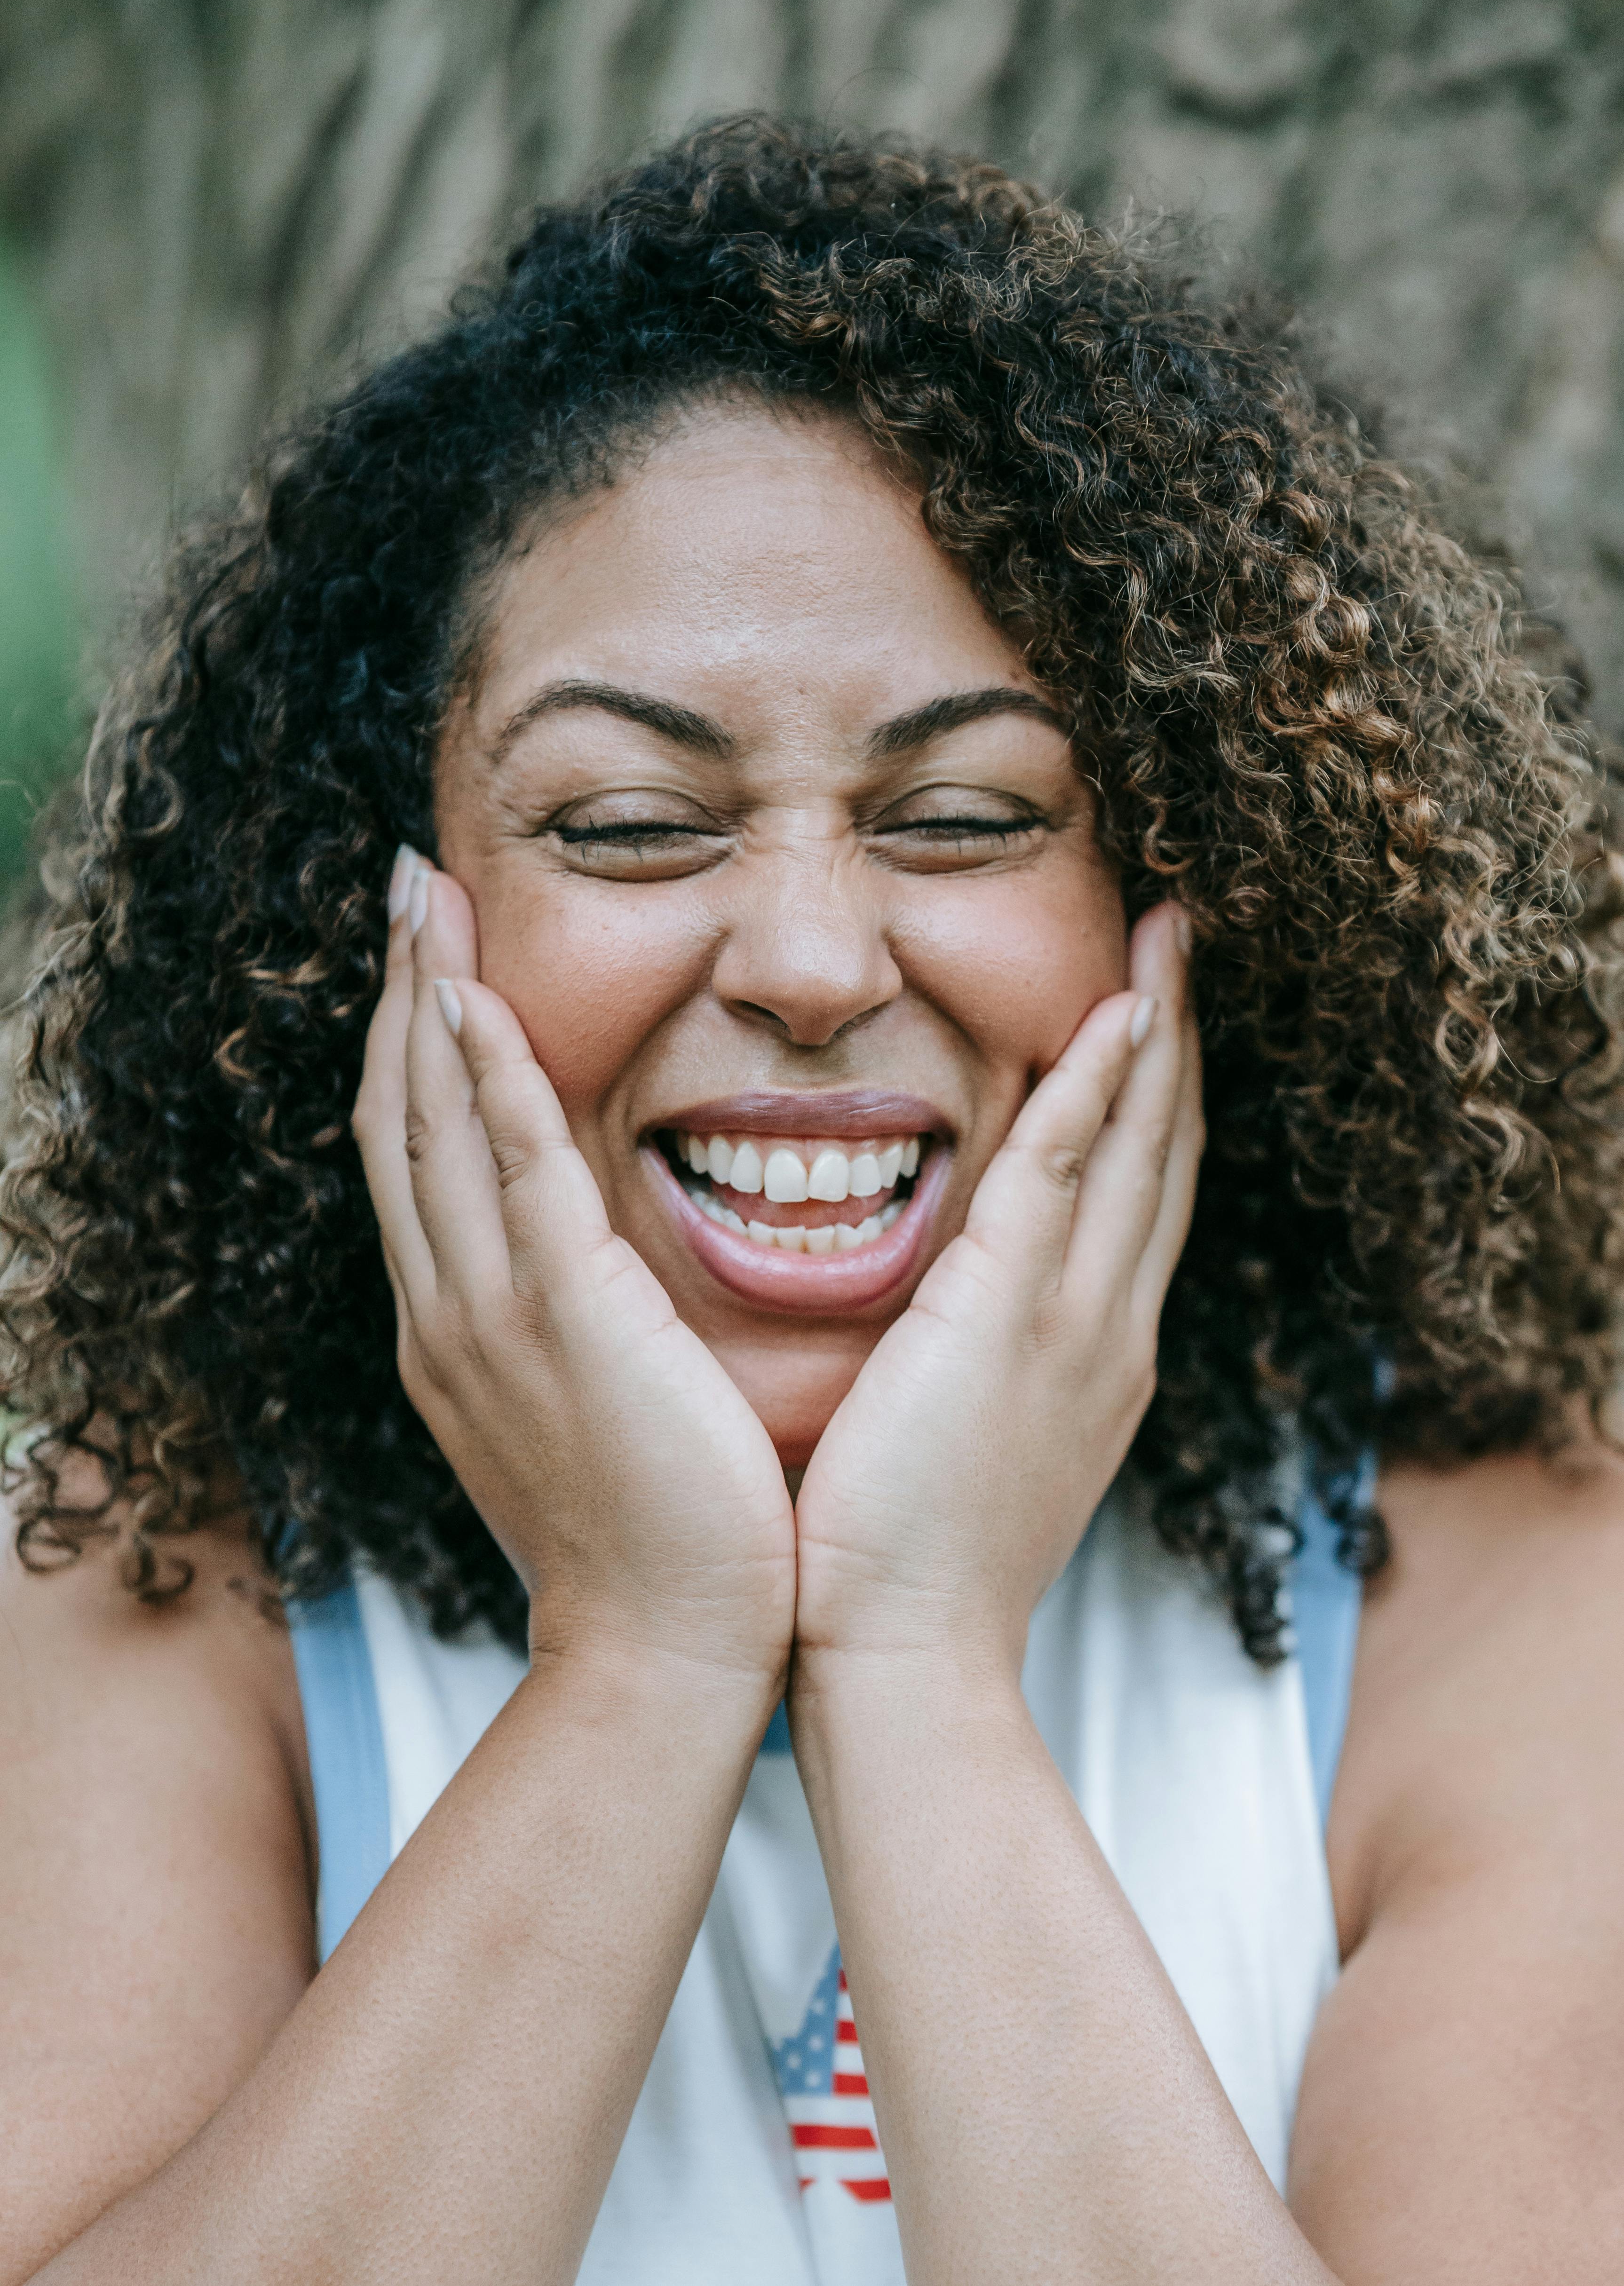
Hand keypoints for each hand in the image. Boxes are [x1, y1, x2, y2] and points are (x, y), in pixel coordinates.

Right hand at [352, 854, 796, 1687]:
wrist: (667, 1650)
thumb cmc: (658, 1536)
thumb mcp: (591, 1413)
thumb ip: (578, 1330)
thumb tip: (597, 1272)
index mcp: (461, 1333)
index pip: (418, 1161)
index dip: (409, 1052)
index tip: (422, 961)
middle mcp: (452, 1312)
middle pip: (400, 1120)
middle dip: (397, 997)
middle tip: (405, 890)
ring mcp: (491, 1315)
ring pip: (433, 1124)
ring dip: (426, 1002)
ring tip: (426, 901)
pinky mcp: (563, 1317)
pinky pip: (510, 1170)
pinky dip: (484, 1078)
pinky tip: (475, 999)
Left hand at [791, 903, 1201, 1681]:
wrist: (906, 1664)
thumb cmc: (906, 1568)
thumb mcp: (967, 1448)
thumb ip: (978, 1373)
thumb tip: (951, 1330)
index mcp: (1091, 1360)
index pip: (1136, 1203)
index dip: (1153, 1102)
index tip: (1150, 1014)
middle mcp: (1107, 1330)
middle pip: (1163, 1154)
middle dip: (1178, 1040)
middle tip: (1182, 935)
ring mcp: (1074, 1324)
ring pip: (1138, 1144)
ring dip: (1155, 1029)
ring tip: (1166, 931)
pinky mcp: (1009, 1319)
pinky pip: (1067, 1173)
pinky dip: (1098, 1087)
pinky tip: (1114, 1012)